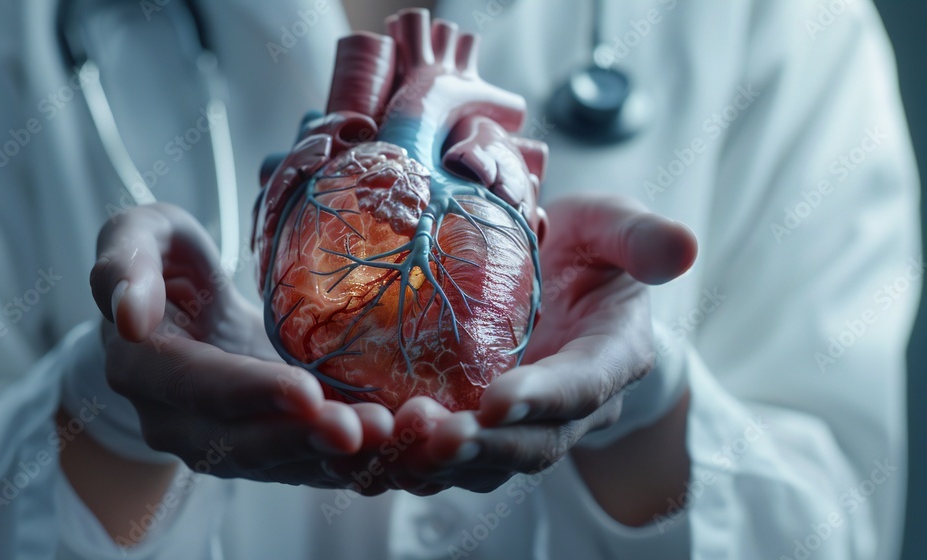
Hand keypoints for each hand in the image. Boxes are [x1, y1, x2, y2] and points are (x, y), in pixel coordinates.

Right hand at [90, 203, 395, 488]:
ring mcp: (220, 445)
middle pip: (243, 442)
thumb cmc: (164, 263)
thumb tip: (128, 313)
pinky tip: (394, 447)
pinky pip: (304, 467)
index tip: (303, 390)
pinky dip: (350, 464)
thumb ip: (125, 258)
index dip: (249, 391)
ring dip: (334, 459)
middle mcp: (177, 422)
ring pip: (279, 465)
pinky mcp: (262, 452)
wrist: (180, 315)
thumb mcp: (141, 235)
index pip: (199, 386)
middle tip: (363, 428)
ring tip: (387, 437)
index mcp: (145, 368)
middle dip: (303, 438)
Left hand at [378, 194, 697, 493]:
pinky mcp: (478, 425)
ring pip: (485, 464)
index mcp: (609, 357)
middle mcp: (568, 407)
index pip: (583, 388)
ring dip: (438, 463)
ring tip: (390, 444)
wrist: (562, 284)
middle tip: (432, 436)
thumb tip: (684, 246)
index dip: (544, 399)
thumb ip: (641, 237)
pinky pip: (447, 456)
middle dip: (484, 447)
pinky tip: (365, 444)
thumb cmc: (588, 253)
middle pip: (532, 446)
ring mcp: (521, 423)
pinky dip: (406, 458)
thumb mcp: (614, 230)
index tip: (497, 400)